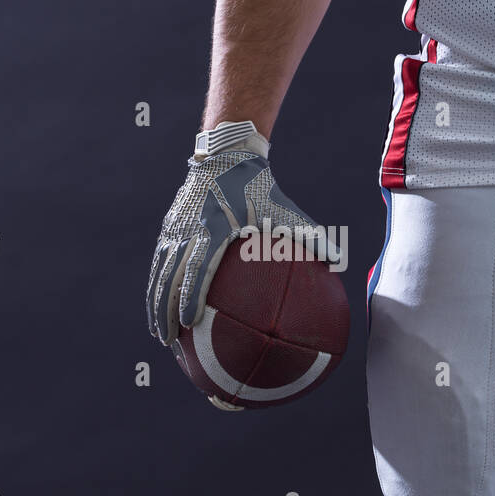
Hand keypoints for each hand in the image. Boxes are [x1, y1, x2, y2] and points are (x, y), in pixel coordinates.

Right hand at [146, 121, 327, 345]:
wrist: (226, 154)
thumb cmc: (259, 186)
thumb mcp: (286, 209)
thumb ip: (312, 236)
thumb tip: (339, 261)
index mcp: (214, 230)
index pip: (197, 269)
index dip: (190, 297)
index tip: (191, 323)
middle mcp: (189, 231)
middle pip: (169, 278)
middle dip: (165, 312)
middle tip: (168, 341)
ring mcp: (175, 229)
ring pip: (160, 273)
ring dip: (156, 305)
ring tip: (160, 334)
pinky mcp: (170, 227)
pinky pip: (160, 262)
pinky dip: (157, 286)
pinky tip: (159, 306)